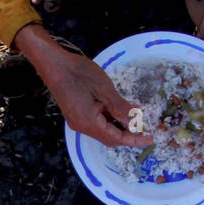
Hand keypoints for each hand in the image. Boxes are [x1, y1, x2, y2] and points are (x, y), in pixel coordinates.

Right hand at [14, 24, 140, 146]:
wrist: (54, 64)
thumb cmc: (78, 73)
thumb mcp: (105, 89)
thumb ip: (121, 107)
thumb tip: (136, 120)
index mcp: (89, 123)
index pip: (116, 138)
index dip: (134, 140)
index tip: (149, 138)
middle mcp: (82, 127)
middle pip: (109, 139)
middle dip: (128, 136)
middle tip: (144, 128)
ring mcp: (77, 122)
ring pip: (103, 132)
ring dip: (119, 128)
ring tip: (134, 118)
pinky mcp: (76, 115)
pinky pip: (96, 124)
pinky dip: (109, 121)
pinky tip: (118, 112)